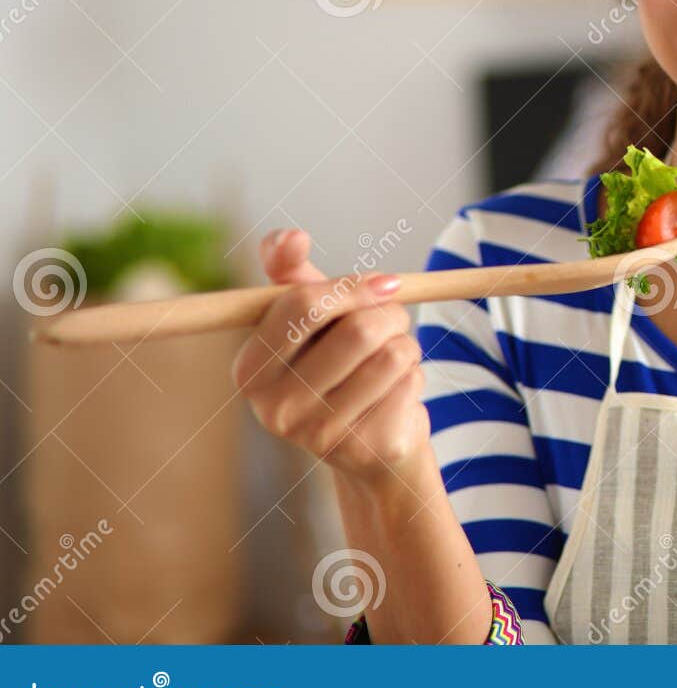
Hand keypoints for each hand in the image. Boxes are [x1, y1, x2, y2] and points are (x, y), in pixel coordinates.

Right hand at [234, 229, 430, 486]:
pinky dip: (415, 376)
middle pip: (359, 330)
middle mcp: (275, 409)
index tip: (385, 282)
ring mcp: (319, 436)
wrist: (370, 444)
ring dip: (407, 345)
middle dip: (391, 314)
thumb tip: (289, 238)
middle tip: (393, 322)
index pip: (301, 305)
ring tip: (392, 360)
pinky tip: (396, 393)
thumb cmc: (336, 364)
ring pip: (394, 354)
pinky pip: (411, 383)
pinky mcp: (365, 450)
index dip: (352, 285)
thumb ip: (290, 272)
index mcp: (250, 370)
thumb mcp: (311, 317)